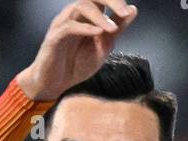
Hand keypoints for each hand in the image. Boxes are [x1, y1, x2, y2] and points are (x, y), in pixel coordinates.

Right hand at [17, 2, 137, 102]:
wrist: (54, 85)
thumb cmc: (76, 64)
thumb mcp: (102, 47)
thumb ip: (116, 29)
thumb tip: (133, 10)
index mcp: (87, 15)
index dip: (116, 1)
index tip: (129, 13)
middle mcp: (74, 15)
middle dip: (110, 0)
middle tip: (123, 12)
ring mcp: (63, 24)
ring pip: (80, 6)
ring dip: (99, 16)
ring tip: (111, 29)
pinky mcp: (54, 38)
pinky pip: (69, 27)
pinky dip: (85, 28)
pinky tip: (98, 34)